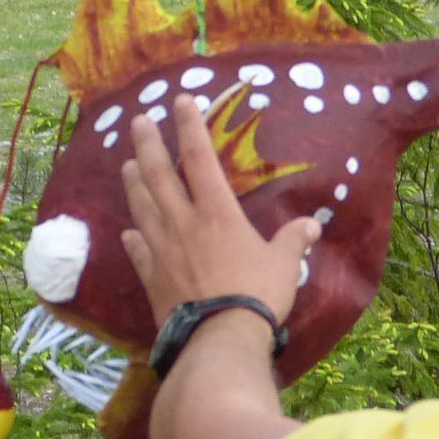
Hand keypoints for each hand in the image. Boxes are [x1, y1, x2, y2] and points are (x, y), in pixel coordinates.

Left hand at [119, 93, 320, 329]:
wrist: (218, 338)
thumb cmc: (255, 295)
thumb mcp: (283, 264)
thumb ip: (293, 240)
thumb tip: (311, 227)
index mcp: (217, 213)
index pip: (201, 158)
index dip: (190, 126)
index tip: (181, 101)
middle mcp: (183, 223)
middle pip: (158, 174)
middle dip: (148, 143)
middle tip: (138, 121)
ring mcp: (161, 249)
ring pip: (142, 206)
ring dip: (133, 183)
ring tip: (126, 165)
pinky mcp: (151, 277)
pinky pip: (138, 251)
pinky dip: (133, 238)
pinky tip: (129, 231)